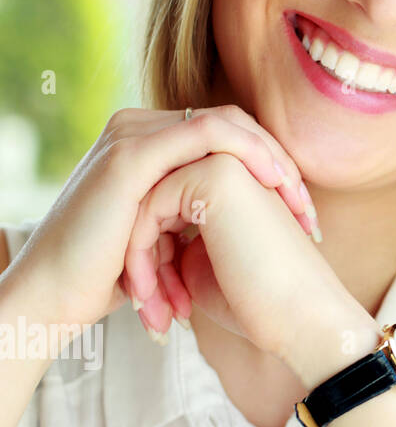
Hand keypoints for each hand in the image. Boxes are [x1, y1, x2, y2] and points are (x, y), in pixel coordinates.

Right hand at [8, 105, 317, 332]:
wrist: (54, 300)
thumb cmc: (112, 278)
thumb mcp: (166, 235)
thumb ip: (198, 211)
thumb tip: (260, 216)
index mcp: (150, 144)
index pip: (230, 136)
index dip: (273, 166)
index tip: (305, 212)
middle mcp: (139, 129)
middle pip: (235, 125)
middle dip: (281, 164)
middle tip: (309, 210)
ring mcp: (132, 136)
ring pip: (227, 125)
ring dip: (272, 162)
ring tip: (299, 204)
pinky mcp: (131, 155)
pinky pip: (206, 135)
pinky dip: (248, 154)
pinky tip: (273, 184)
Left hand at [123, 151, 375, 376]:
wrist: (301, 319)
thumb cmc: (258, 303)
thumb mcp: (203, 265)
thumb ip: (174, 240)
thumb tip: (138, 236)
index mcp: (239, 186)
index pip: (169, 209)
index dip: (155, 258)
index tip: (156, 307)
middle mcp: (234, 165)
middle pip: (154, 204)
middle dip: (144, 261)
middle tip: (149, 311)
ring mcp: (227, 163)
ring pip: (146, 205)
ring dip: (140, 263)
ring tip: (149, 312)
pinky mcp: (215, 174)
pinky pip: (148, 208)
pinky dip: (138, 258)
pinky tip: (147, 299)